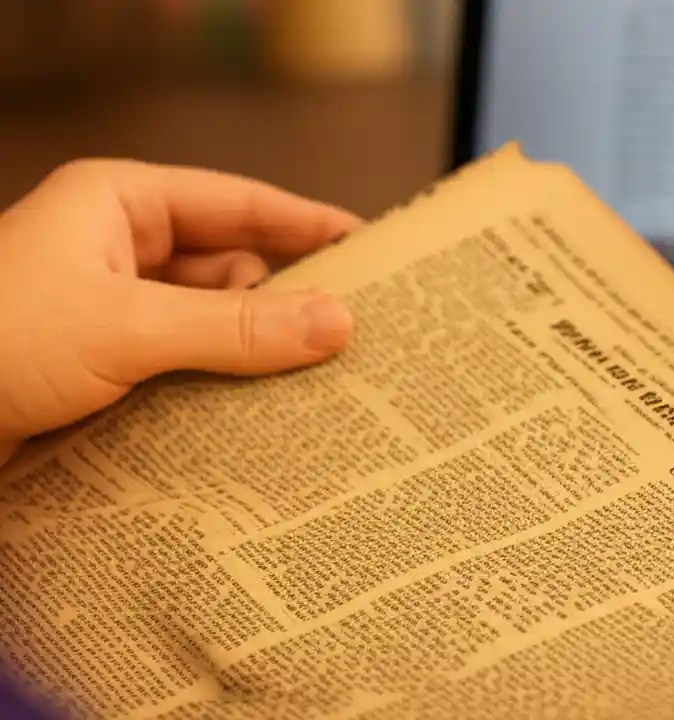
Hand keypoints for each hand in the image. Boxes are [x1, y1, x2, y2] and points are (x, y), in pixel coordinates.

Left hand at [0, 159, 361, 464]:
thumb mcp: (128, 326)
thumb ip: (237, 328)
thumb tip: (338, 322)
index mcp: (119, 203)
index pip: (237, 202)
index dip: (307, 222)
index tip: (370, 245)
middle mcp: (117, 248)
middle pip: (230, 265)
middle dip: (288, 298)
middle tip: (356, 330)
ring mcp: (109, 309)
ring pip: (210, 321)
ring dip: (255, 349)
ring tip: (321, 377)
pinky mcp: (104, 366)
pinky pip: (185, 365)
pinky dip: (221, 384)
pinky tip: (263, 409)